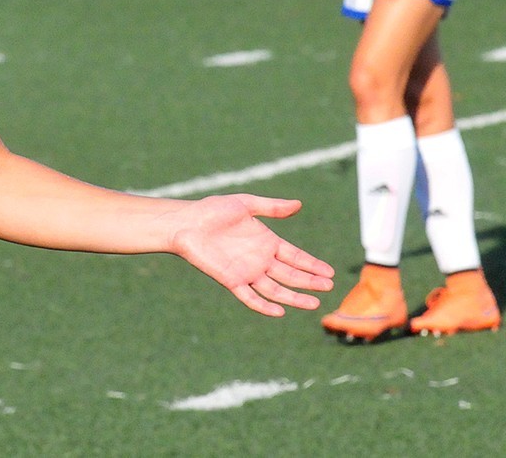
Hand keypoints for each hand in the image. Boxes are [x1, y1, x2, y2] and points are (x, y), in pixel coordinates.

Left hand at [169, 194, 333, 316]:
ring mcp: (246, 271)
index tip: (330, 272)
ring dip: (294, 297)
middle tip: (329, 286)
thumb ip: (271, 207)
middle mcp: (259, 259)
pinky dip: (263, 306)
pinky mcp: (231, 280)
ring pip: (276, 289)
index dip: (312, 264)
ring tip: (314, 303)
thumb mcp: (245, 204)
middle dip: (310, 281)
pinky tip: (279, 311)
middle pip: (290, 274)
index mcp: (266, 241)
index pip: (295, 256)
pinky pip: (250, 297)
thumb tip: (298, 204)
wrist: (185, 223)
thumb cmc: (211, 210)